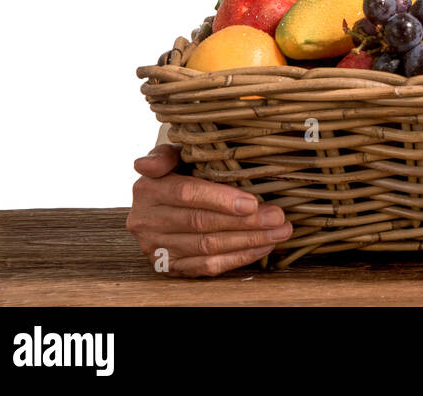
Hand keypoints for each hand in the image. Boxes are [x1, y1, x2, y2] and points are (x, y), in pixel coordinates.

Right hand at [126, 145, 291, 276]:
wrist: (161, 202)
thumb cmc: (178, 173)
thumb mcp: (172, 156)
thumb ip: (165, 155)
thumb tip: (144, 164)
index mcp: (148, 189)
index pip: (187, 194)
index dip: (220, 200)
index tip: (252, 203)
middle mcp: (146, 221)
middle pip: (201, 223)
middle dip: (244, 222)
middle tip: (278, 218)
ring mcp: (156, 247)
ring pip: (207, 247)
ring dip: (248, 241)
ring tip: (279, 232)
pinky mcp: (168, 267)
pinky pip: (206, 267)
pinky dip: (237, 258)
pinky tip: (262, 247)